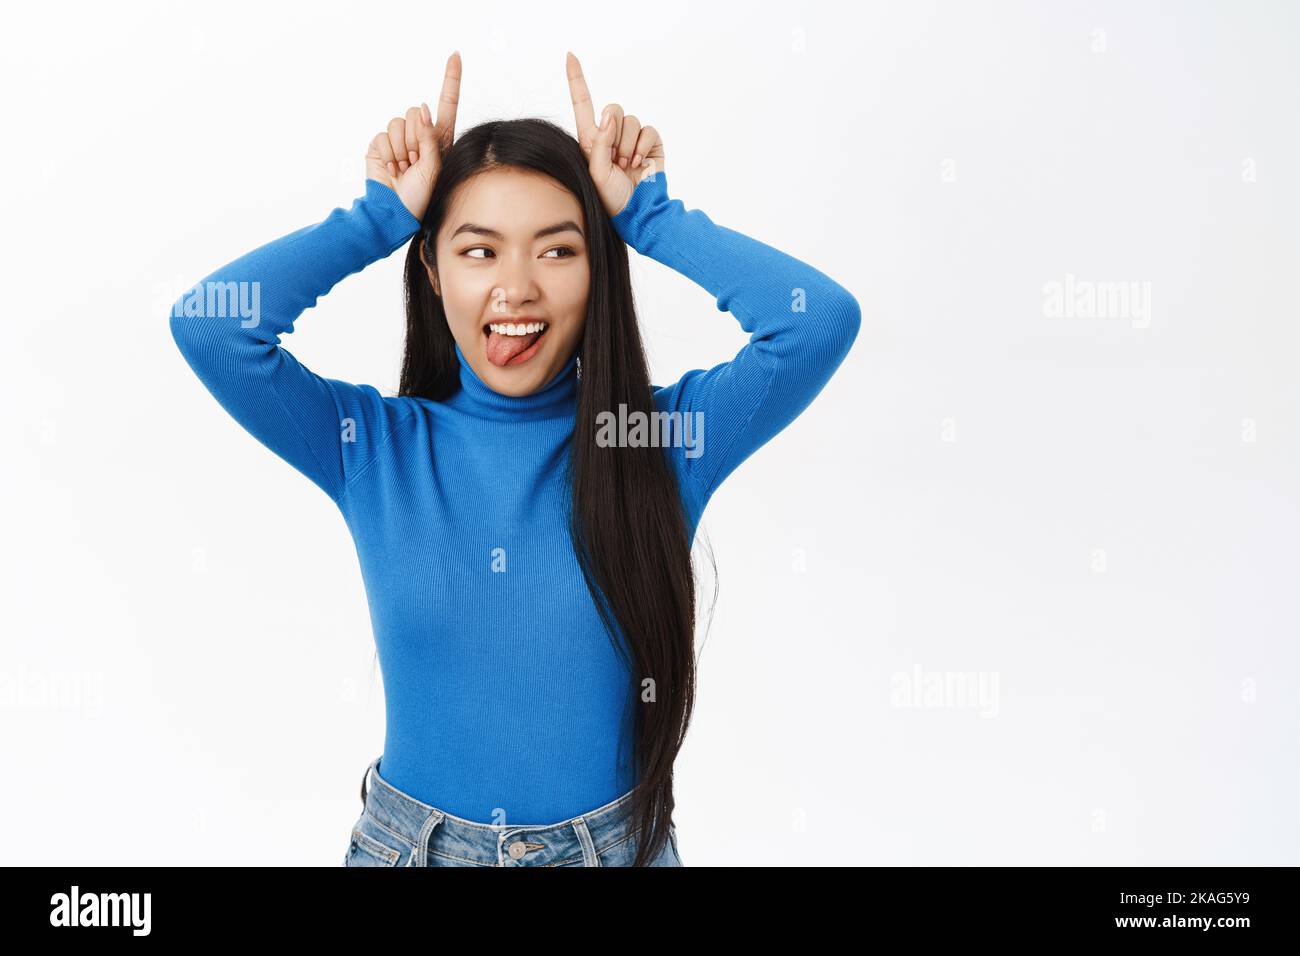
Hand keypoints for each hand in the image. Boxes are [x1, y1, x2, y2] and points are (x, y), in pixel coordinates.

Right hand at [365, 51, 461, 220]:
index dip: (451, 79)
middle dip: (414, 140)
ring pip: (398, 123)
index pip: (447, 104)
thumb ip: (430, 138)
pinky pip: (383, 136)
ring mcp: (398, 139)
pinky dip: (387, 154)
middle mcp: (419, 134)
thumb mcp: (434, 168)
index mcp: (439, 138)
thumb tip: (423, 109)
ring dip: (401, 150)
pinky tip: (391, 170)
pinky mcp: (380, 144)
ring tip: (403, 169)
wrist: (395, 211)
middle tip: (414, 164)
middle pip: (416, 112)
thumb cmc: (421, 196)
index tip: (456, 55)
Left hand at [566, 52, 665, 218]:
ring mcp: (632, 137)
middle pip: (612, 109)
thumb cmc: (611, 197)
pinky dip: (643, 147)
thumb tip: (608, 116)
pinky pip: (647, 130)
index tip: (570, 57)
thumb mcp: (596, 171)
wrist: (637, 210)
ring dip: (628, 146)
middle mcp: (612, 134)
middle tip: (616, 159)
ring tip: (627, 166)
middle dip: (615, 133)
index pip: (583, 104)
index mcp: (592, 138)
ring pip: (630, 120)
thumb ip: (599, 142)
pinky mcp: (651, 141)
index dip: (577, 80)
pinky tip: (640, 164)